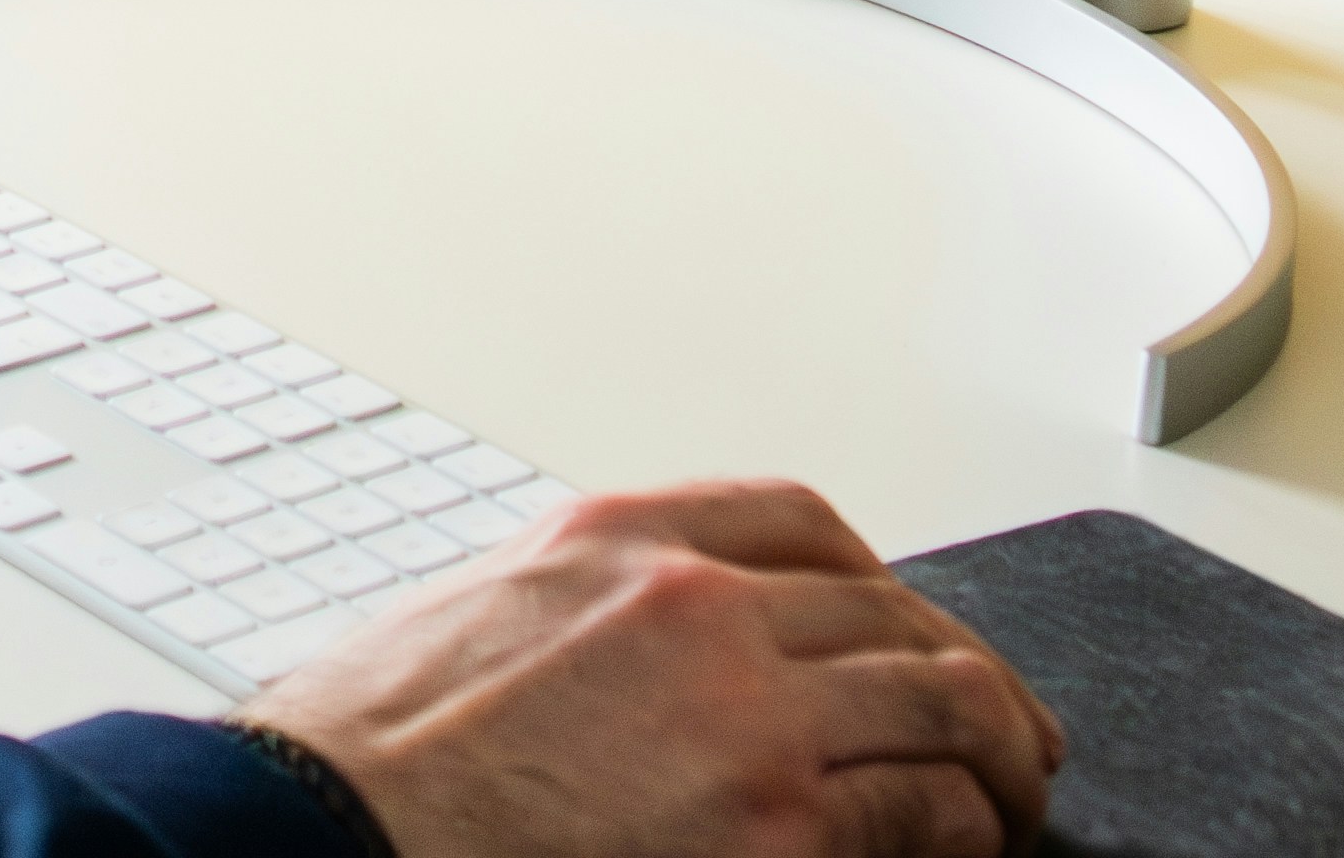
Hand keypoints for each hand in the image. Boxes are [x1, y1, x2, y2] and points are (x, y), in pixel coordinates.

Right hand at [250, 482, 1061, 857]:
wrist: (329, 832)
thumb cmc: (369, 761)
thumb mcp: (479, 624)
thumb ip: (585, 622)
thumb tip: (645, 675)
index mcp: (617, 540)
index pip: (800, 520)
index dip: (879, 578)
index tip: (901, 624)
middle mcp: (697, 604)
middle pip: (896, 611)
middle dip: (969, 673)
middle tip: (1007, 729)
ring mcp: (748, 713)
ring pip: (945, 701)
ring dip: (999, 754)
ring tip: (1014, 797)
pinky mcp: (777, 828)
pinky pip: (927, 814)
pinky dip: (969, 832)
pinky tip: (970, 849)